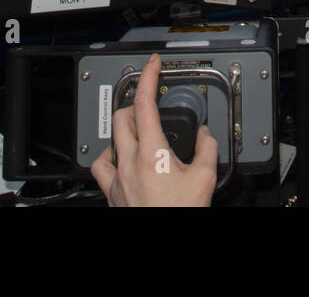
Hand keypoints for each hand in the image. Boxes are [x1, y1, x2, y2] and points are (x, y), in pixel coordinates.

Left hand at [91, 53, 218, 206]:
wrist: (164, 244)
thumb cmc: (179, 213)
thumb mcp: (204, 179)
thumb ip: (206, 149)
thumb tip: (205, 135)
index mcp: (151, 153)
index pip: (145, 103)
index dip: (149, 77)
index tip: (153, 64)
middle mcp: (128, 162)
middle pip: (123, 117)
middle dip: (136, 103)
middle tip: (151, 103)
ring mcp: (117, 179)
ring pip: (109, 140)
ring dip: (122, 130)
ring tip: (137, 131)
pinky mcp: (111, 194)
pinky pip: (102, 167)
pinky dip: (110, 156)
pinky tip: (120, 160)